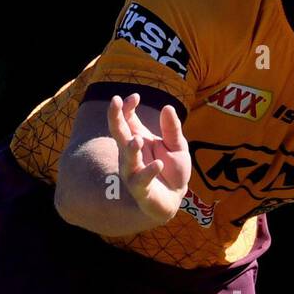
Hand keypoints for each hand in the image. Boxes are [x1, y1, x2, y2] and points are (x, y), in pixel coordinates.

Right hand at [107, 92, 190, 224]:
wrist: (175, 197)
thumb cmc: (172, 169)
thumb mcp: (177, 145)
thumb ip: (172, 128)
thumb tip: (167, 107)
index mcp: (138, 138)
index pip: (127, 119)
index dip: (127, 107)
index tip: (135, 96)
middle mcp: (131, 154)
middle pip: (119, 134)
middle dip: (115, 118)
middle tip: (115, 102)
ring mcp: (134, 171)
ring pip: (127, 159)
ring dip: (130, 149)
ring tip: (136, 140)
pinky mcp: (141, 189)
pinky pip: (141, 180)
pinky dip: (148, 172)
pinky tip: (158, 164)